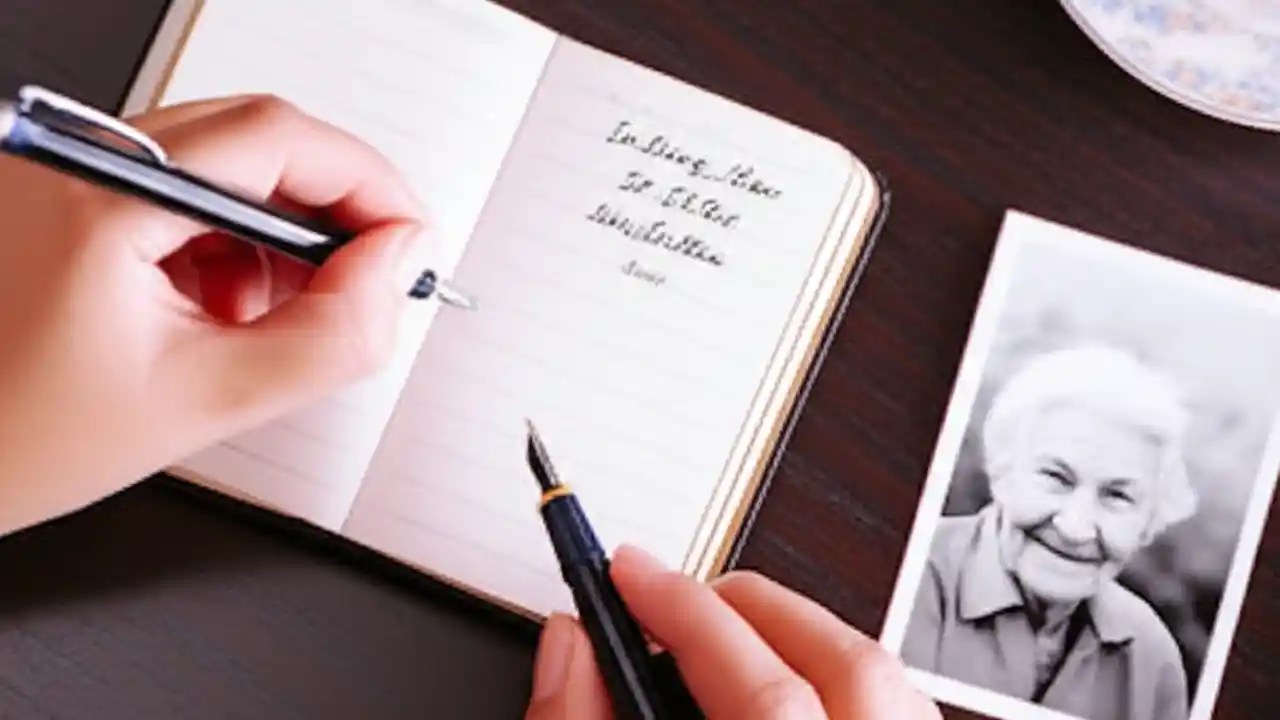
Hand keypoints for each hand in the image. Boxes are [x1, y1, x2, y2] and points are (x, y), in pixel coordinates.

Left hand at [0, 95, 431, 535]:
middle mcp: (76, 159)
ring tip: (260, 320)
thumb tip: (397, 267)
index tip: (409, 239)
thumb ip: (332, 335)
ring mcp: (69, 169)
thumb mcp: (208, 399)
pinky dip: (229, 243)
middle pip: (259, 138)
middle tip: (365, 279)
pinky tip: (216, 309)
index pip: (277, 138)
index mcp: (100, 199)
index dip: (368, 183)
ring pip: (229, 163)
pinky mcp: (73, 188)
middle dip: (329, 212)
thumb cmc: (22, 438)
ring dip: (276, 235)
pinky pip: (187, 188)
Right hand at [525, 545, 940, 718]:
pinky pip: (903, 711)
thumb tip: (571, 649)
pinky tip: (792, 689)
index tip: (628, 569)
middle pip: (847, 666)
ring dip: (801, 639)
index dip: (683, 609)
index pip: (759, 689)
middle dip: (746, 608)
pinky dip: (843, 683)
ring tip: (726, 635)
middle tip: (671, 595)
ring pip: (887, 684)